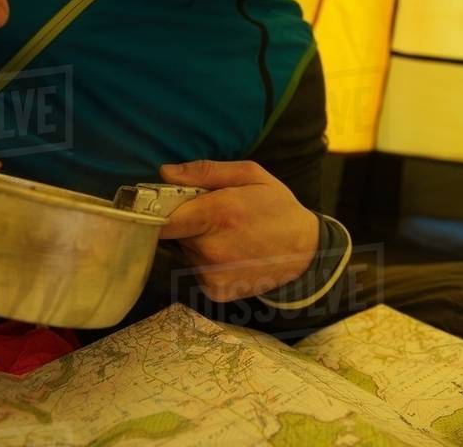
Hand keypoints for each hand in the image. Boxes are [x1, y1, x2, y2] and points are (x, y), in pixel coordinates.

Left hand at [158, 159, 319, 302]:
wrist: (306, 252)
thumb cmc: (278, 207)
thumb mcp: (250, 175)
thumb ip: (206, 172)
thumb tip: (165, 173)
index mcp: (219, 213)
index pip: (163, 218)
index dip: (156, 210)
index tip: (163, 203)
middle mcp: (212, 248)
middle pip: (174, 233)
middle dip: (185, 221)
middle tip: (211, 214)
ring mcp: (213, 274)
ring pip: (185, 251)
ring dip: (196, 241)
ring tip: (226, 234)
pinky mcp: (215, 291)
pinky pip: (196, 270)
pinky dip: (206, 261)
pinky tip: (231, 253)